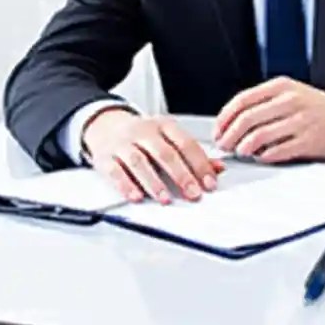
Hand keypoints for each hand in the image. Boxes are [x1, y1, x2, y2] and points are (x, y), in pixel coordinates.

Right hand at [82, 109, 224, 204]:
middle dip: (181, 175)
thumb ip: (192, 154)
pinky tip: (136, 196)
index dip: (199, 164)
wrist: (105, 125)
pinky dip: (126, 185)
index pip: (185, 143)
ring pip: (139, 161)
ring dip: (154, 182)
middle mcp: (143, 131)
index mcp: (163, 125)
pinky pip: (115, 171)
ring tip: (165, 199)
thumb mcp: (167, 137)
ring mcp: (123, 143)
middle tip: (193, 193)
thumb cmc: (141, 135)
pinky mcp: (105, 157)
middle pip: (164, 153)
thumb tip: (219, 168)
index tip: (209, 183)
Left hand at [213, 78, 324, 162]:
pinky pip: (277, 151)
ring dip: (243, 147)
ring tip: (240, 152)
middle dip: (229, 136)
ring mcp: (300, 121)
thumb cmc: (319, 107)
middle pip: (246, 119)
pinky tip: (261, 157)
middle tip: (223, 145)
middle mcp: (290, 101)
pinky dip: (264, 156)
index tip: (218, 130)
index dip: (224, 118)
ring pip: (259, 136)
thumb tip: (233, 123)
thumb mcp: (291, 93)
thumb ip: (265, 103)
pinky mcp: (309, 141)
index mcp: (281, 87)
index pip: (242, 100)